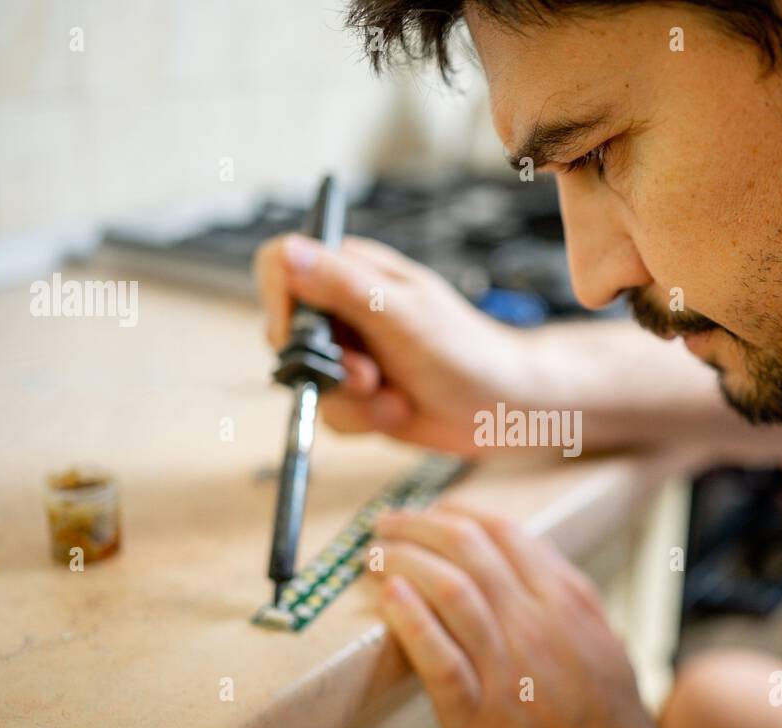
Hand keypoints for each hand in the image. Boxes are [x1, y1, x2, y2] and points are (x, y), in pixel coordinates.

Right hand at [254, 233, 533, 454]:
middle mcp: (344, 308)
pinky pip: (331, 413)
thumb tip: (288, 252)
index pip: (280, 264)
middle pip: (289, 333)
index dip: (277, 301)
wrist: (504, 407)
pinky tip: (400, 410)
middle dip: (328, 367)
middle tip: (369, 377)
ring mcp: (350, 352)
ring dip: (354, 402)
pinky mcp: (357, 393)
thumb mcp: (403, 315)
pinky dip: (366, 420)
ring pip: (309, 381)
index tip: (293, 337)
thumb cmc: (467, 350)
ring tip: (396, 397)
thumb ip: (343, 286)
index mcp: (353, 270)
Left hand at [372, 503, 726, 727]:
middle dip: (420, 525)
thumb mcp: (607, 653)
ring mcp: (510, 670)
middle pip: (470, 548)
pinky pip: (435, 654)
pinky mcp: (478, 716)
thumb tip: (534, 571)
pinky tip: (386, 596)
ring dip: (403, 560)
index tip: (435, 513)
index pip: (508, 535)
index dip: (460, 514)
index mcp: (573, 608)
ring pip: (450, 588)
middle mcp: (542, 628)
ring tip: (376, 554)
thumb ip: (570, 609)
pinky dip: (406, 616)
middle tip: (391, 524)